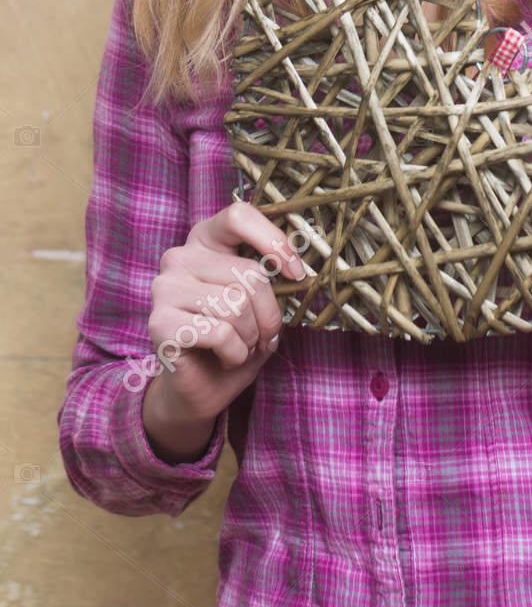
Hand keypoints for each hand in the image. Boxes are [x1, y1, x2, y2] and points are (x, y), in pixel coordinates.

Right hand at [143, 200, 307, 424]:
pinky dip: (235, 354)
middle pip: (250, 274)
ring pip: (237, 305)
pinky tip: (221, 358)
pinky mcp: (159, 322)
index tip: (296, 273)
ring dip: (249, 338)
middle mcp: (180, 257)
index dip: (274, 241)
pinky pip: (222, 333)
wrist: (201, 390)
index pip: (239, 216)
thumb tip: (297, 268)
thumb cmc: (234, 342)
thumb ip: (271, 279)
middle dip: (267, 316)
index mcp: (204, 242)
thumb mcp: (260, 305)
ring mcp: (165, 288)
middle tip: (256, 337)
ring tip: (234, 347)